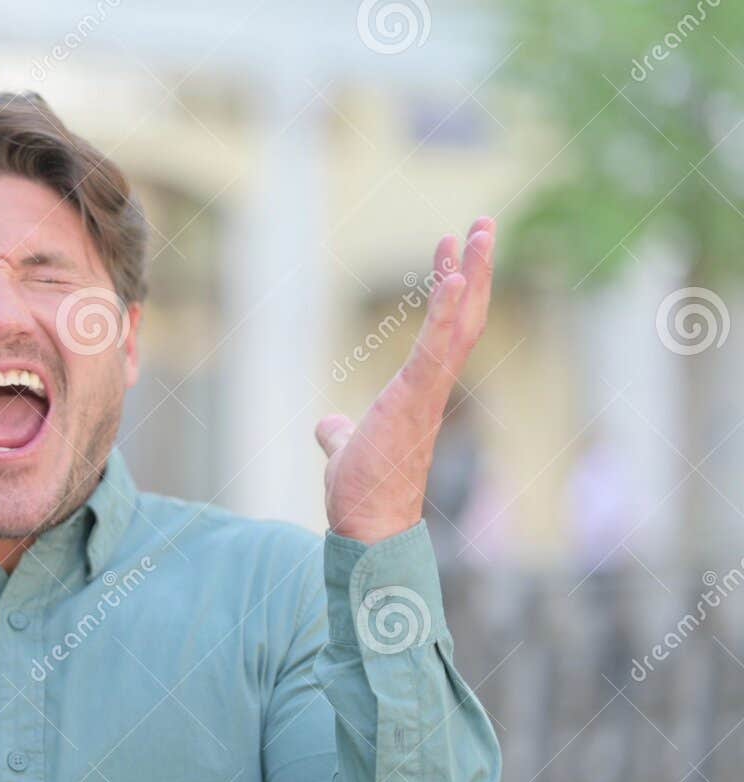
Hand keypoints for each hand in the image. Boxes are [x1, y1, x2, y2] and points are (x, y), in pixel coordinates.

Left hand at [314, 217, 494, 544]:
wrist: (367, 528)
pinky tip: (454, 278)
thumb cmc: (363, 495)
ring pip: (460, 325)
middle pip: (466, 318)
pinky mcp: (414, 401)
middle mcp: (433, 389)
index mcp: (420, 394)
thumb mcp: (346, 451)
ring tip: (478, 230)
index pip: (443, 333)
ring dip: (471, 275)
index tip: (449, 256)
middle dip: (475, 270)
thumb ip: (339, 434)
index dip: (450, 293)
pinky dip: (447, 313)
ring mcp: (428, 394)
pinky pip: (435, 349)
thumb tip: (328, 427)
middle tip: (482, 224)